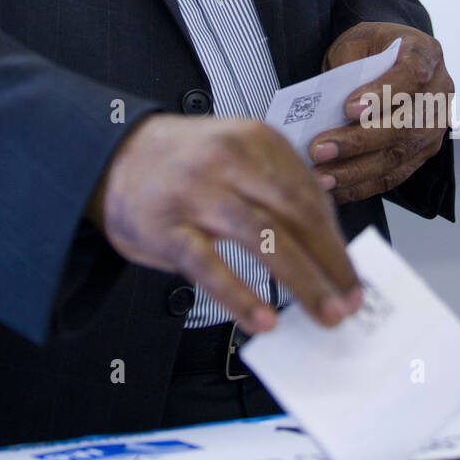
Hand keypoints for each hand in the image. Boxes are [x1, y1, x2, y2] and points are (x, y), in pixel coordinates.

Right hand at [85, 113, 363, 333]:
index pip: (309, 192)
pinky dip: (241, 296)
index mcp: (253, 139)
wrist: (109, 154)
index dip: (336, 237)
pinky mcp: (167, 227)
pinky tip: (264, 319)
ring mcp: (196, 194)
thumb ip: (274, 184)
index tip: (351, 271)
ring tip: (324, 313)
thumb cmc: (180, 161)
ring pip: (263, 238)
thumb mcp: (233, 150)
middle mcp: (228, 161)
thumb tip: (324, 241)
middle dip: (330, 261)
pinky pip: (210, 267)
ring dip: (302, 281)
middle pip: (295, 213)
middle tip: (350, 298)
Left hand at [310, 22, 453, 204]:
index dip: (382, 94)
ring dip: (356, 170)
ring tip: (320, 177)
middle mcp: (439, 92)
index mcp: (426, 54)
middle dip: (358, 141)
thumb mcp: (356, 41)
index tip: (348, 109)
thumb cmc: (369, 48)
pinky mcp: (423, 152)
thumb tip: (327, 107)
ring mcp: (435, 126)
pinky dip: (362, 185)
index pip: (412, 75)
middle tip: (318, 149)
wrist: (388, 56)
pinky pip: (394, 174)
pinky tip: (334, 188)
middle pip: (404, 124)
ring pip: (398, 155)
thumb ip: (347, 66)